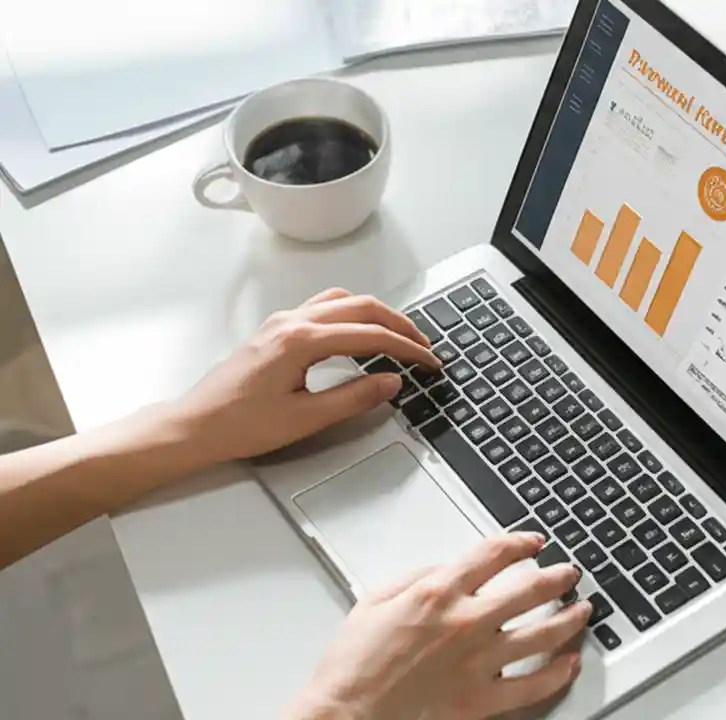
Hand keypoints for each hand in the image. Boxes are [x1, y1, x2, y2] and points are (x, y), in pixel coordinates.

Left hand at [169, 287, 439, 464]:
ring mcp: (282, 322)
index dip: (407, 348)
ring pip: (341, 301)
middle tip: (424, 346)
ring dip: (375, 314)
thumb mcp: (306, 418)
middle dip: (399, 324)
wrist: (195, 426)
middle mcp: (292, 322)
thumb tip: (391, 382)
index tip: (428, 361)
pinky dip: (351, 315)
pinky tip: (359, 335)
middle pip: (361, 307)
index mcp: (301, 341)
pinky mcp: (276, 330)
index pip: (370, 335)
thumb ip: (354, 397)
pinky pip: (323, 308)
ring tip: (398, 337)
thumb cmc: (240, 424)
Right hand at [288, 533, 590, 719]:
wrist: (344, 716)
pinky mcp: (481, 699)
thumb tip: (446, 569)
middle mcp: (466, 622)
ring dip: (570, 618)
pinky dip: (558, 673)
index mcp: (438, 593)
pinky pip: (533, 685)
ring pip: (543, 633)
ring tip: (582, 610)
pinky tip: (570, 664)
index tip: (534, 542)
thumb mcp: (374, 602)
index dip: (521, 542)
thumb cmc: (351, 666)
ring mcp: (478, 662)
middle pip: (531, 589)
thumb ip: (416, 578)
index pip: (494, 554)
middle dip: (559, 576)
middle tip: (570, 573)